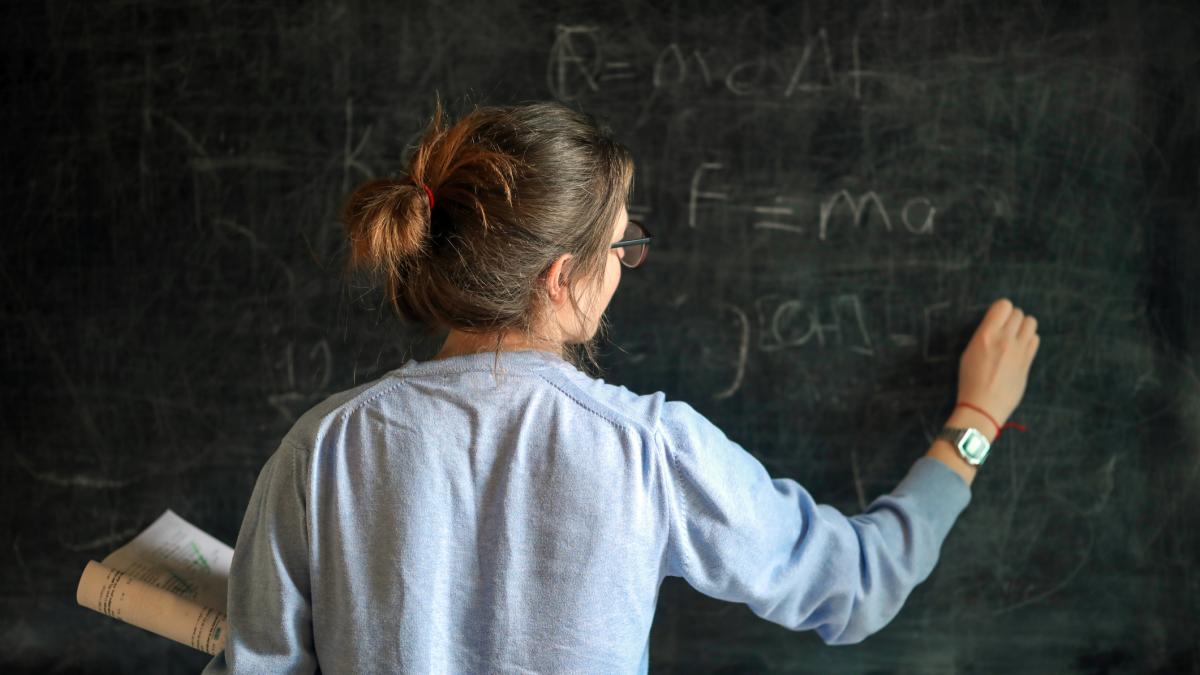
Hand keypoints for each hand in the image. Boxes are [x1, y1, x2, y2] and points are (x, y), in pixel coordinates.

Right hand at [956, 298, 1039, 428]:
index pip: (1004, 305)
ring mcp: (1019, 350)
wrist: (983, 406)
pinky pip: (1035, 339)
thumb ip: (984, 336)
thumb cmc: (970, 381)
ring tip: (1015, 337)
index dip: (1001, 310)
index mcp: (986, 335)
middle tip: (1005, 330)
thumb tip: (997, 325)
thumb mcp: (969, 353)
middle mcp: (1005, 339)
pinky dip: (1029, 340)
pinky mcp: (1028, 361)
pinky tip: (1020, 349)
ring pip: (1031, 323)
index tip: (997, 319)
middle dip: (1012, 319)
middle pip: (1018, 313)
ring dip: (1023, 326)